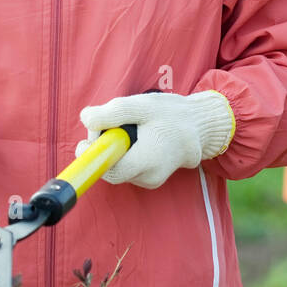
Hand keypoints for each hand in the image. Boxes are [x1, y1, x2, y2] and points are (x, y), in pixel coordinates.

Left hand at [75, 91, 234, 188]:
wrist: (200, 127)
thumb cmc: (172, 115)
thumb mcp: (143, 106)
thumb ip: (113, 112)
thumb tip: (86, 120)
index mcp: (148, 161)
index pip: (109, 170)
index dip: (94, 155)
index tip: (89, 139)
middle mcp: (148, 177)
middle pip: (111, 169)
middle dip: (105, 148)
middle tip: (113, 125)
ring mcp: (150, 181)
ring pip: (118, 168)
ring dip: (116, 150)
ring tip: (133, 130)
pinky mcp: (150, 179)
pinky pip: (128, 168)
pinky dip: (126, 154)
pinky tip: (139, 140)